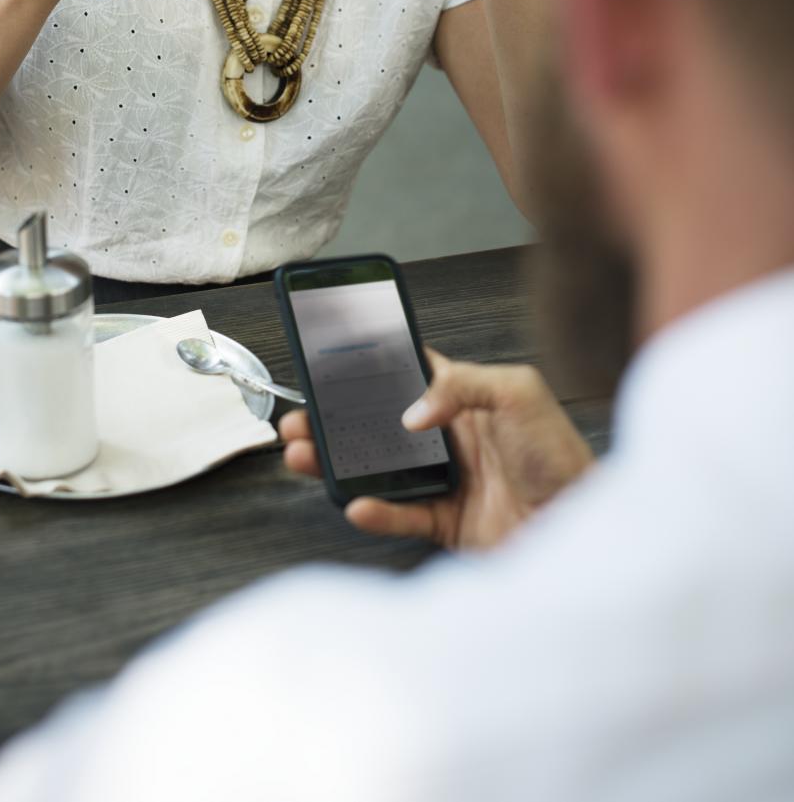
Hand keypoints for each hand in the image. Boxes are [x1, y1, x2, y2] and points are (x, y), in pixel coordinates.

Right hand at [280, 349, 593, 550]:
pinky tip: (355, 502)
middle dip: (334, 421)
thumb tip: (413, 409)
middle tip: (301, 418)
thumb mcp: (520, 393)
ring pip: (377, 470)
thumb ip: (464, 384)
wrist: (586, 526)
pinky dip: (375, 512)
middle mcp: (450, 438)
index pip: (408, 374)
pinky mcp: (447, 523)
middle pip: (378, 425)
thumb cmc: (564, 455)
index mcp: (466, 399)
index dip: (370, 367)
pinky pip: (400, 516)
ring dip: (338, 463)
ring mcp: (445, 481)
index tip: (330, 361)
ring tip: (303, 456)